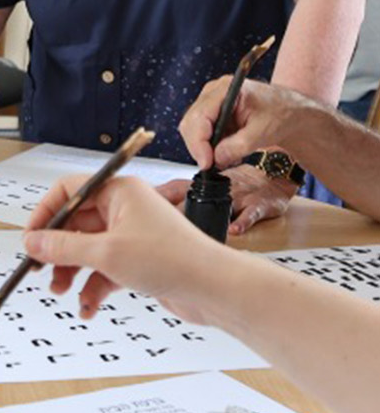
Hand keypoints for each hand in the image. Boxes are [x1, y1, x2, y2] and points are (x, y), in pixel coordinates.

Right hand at [21, 172, 226, 325]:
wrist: (212, 288)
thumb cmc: (175, 258)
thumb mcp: (106, 253)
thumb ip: (63, 248)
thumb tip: (33, 242)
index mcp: (119, 192)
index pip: (69, 191)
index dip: (46, 214)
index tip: (32, 238)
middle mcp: (125, 210)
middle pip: (75, 225)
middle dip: (57, 251)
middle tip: (40, 269)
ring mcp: (131, 236)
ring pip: (87, 251)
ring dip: (71, 273)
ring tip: (62, 291)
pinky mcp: (138, 261)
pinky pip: (104, 271)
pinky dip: (93, 288)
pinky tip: (89, 305)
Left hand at [154, 162, 297, 236]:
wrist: (274, 178)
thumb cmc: (237, 188)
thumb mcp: (206, 190)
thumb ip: (176, 199)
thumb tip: (146, 208)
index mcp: (201, 186)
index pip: (173, 190)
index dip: (156, 199)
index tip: (138, 210)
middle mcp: (217, 189)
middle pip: (192, 200)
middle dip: (174, 214)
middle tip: (156, 229)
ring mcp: (239, 197)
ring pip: (221, 206)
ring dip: (206, 218)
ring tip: (189, 234)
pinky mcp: (260, 205)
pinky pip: (251, 213)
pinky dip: (242, 222)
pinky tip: (233, 230)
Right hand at [180, 75, 317, 171]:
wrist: (290, 112)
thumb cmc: (281, 114)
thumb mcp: (262, 133)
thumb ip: (237, 147)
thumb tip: (215, 159)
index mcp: (226, 89)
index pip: (200, 117)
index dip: (199, 143)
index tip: (206, 163)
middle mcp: (213, 92)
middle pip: (190, 124)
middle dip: (199, 148)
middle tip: (213, 166)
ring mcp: (210, 102)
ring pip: (192, 130)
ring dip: (203, 148)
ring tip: (222, 159)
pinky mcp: (211, 113)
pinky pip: (199, 133)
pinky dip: (207, 147)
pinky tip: (223, 152)